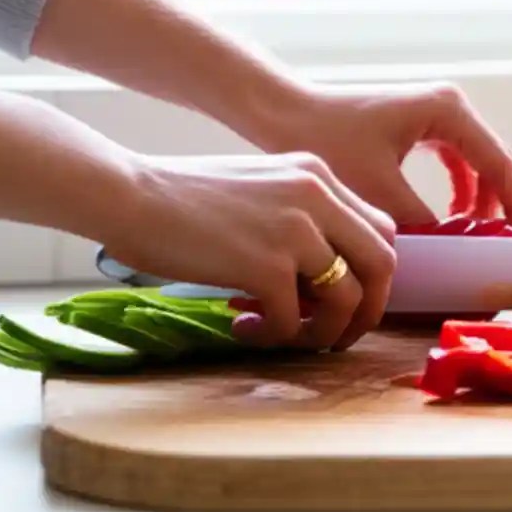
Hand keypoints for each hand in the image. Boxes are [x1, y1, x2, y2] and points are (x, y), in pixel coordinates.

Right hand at [103, 152, 396, 349]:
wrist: (128, 192)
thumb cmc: (180, 197)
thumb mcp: (260, 189)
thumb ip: (299, 219)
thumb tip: (321, 277)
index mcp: (318, 174)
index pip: (381, 229)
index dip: (373, 273)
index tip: (350, 299)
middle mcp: (317, 195)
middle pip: (382, 263)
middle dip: (368, 310)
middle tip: (336, 335)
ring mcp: (296, 229)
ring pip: (348, 298)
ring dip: (323, 330)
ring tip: (286, 337)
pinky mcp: (267, 264)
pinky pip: (294, 318)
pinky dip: (274, 335)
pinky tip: (242, 327)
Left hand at [250, 81, 511, 232]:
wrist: (283, 112)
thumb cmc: (327, 139)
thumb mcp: (379, 190)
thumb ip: (422, 221)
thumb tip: (452, 252)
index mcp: (447, 111)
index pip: (498, 164)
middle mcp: (448, 105)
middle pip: (492, 162)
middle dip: (498, 205)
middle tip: (500, 245)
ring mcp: (434, 112)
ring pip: (474, 164)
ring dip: (476, 201)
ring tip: (473, 237)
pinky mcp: (417, 124)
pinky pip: (452, 162)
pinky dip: (457, 191)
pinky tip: (449, 219)